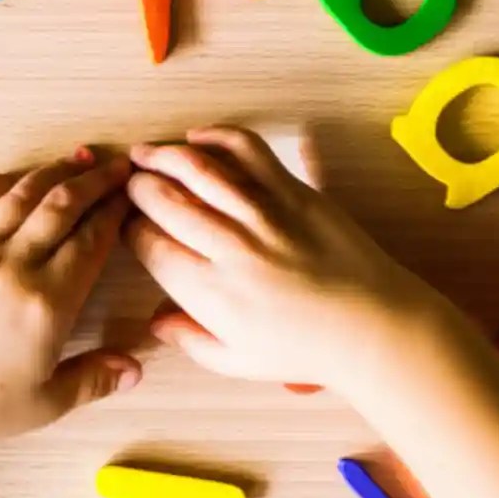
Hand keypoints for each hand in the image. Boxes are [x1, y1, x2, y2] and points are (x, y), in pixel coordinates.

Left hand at [0, 149, 140, 462]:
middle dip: (96, 181)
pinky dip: (4, 182)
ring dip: (56, 173)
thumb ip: (93, 379)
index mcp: (48, 305)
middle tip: (118, 167)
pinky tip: (21, 179)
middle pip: (64, 206)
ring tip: (80, 161)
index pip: (92, 241)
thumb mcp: (44, 404)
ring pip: (24, 194)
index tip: (131, 197)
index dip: (115, 213)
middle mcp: (15, 267)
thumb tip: (135, 369)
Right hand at [122, 126, 457, 389]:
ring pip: (197, 169)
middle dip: (137, 187)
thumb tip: (154, 321)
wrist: (374, 327)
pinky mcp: (294, 191)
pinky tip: (197, 138)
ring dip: (162, 156)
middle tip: (128, 184)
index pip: (149, 245)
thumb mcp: (237, 361)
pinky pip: (248, 150)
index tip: (125, 225)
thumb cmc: (306, 350)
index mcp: (209, 292)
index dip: (128, 229)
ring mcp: (263, 213)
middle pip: (163, 200)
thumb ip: (189, 338)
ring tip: (143, 153)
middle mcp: (230, 247)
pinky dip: (218, 136)